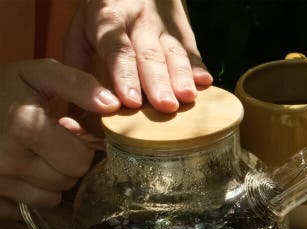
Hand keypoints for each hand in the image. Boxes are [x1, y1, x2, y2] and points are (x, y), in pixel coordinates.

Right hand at [0, 60, 119, 219]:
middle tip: (53, 144)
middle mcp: (7, 160)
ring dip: (50, 180)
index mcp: (24, 127)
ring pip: (50, 198)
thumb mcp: (35, 73)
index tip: (71, 134)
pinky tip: (19, 171)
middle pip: (68, 180)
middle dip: (68, 163)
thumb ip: (76, 84)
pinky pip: (24, 209)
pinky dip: (27, 194)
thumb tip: (113, 104)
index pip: (81, 159)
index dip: (82, 146)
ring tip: (36, 156)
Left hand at [64, 0, 212, 112]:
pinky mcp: (182, 32)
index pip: (117, 50)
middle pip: (149, 55)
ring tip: (187, 98)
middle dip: (158, 81)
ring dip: (182, 76)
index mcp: (108, 20)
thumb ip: (77, 65)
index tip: (130, 101)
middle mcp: (137, 22)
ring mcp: (163, 27)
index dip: (125, 75)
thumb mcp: (81, 30)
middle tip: (165, 106)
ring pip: (174, 53)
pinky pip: (191, 50)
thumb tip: (76, 111)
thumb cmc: (104, 16)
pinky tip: (205, 82)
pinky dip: (198, 66)